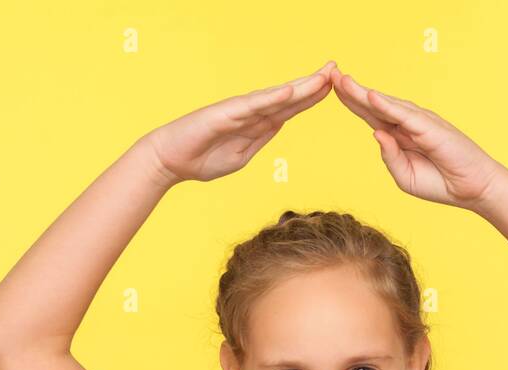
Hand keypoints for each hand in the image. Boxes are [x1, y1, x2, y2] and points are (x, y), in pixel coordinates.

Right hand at [139, 62, 337, 187]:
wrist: (170, 161)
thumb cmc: (201, 159)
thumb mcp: (241, 155)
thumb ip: (260, 139)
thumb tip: (279, 125)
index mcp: (257, 124)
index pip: (290, 108)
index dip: (312, 97)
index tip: (334, 87)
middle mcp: (251, 112)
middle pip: (289, 96)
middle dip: (313, 84)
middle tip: (337, 69)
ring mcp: (239, 111)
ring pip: (276, 97)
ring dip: (300, 86)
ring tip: (322, 76)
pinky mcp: (225, 114)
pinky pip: (253, 106)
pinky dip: (272, 98)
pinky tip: (291, 91)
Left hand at [329, 64, 502, 210]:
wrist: (471, 189)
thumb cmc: (440, 182)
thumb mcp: (404, 177)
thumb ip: (390, 157)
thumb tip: (376, 134)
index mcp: (398, 136)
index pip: (370, 115)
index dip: (351, 102)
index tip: (331, 89)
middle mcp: (407, 124)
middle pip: (374, 105)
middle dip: (351, 90)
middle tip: (331, 74)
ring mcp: (419, 123)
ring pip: (386, 105)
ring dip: (363, 93)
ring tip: (343, 81)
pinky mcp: (430, 127)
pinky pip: (404, 115)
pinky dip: (387, 106)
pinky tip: (370, 97)